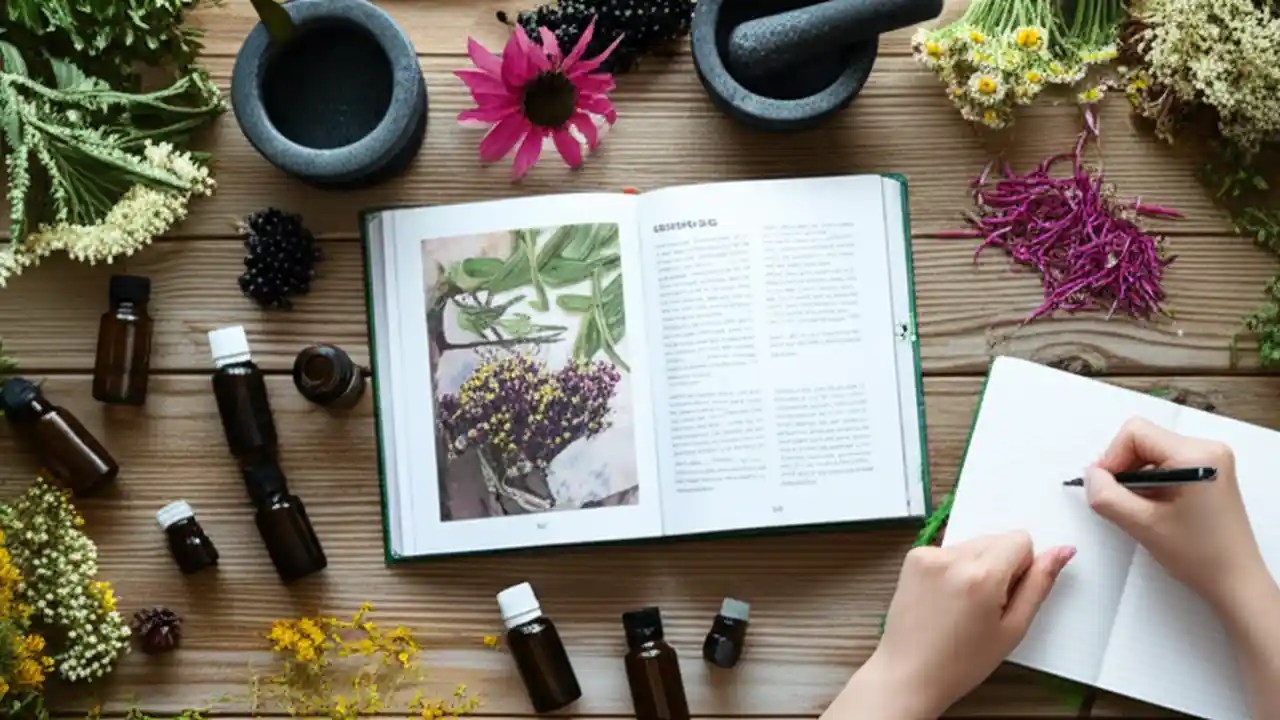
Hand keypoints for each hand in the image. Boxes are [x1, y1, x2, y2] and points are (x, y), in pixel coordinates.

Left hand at [822, 532, 1075, 718]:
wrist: (909, 672)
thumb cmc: (961, 661)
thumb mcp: (1013, 628)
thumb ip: (1040, 584)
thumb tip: (1063, 551)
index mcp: (982, 576)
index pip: (1021, 540)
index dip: (1022, 568)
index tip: (1008, 596)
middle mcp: (952, 557)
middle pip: (997, 539)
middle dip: (1000, 566)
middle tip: (986, 605)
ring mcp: (928, 555)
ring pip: (973, 543)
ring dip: (977, 566)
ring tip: (964, 604)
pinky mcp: (913, 557)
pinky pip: (949, 550)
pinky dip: (954, 568)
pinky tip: (946, 598)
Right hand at [1084, 417, 1267, 612]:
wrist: (1236, 582)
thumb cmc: (1197, 555)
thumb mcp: (1143, 525)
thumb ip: (1107, 496)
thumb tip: (1090, 475)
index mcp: (1196, 455)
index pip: (1135, 433)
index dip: (1112, 457)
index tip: (1105, 488)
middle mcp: (1208, 449)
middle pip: (1144, 440)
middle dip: (1123, 468)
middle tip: (1118, 501)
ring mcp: (1211, 461)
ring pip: (1152, 453)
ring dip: (1136, 477)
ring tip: (1139, 508)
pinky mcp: (1209, 474)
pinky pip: (1167, 464)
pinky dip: (1151, 482)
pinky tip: (1154, 508)